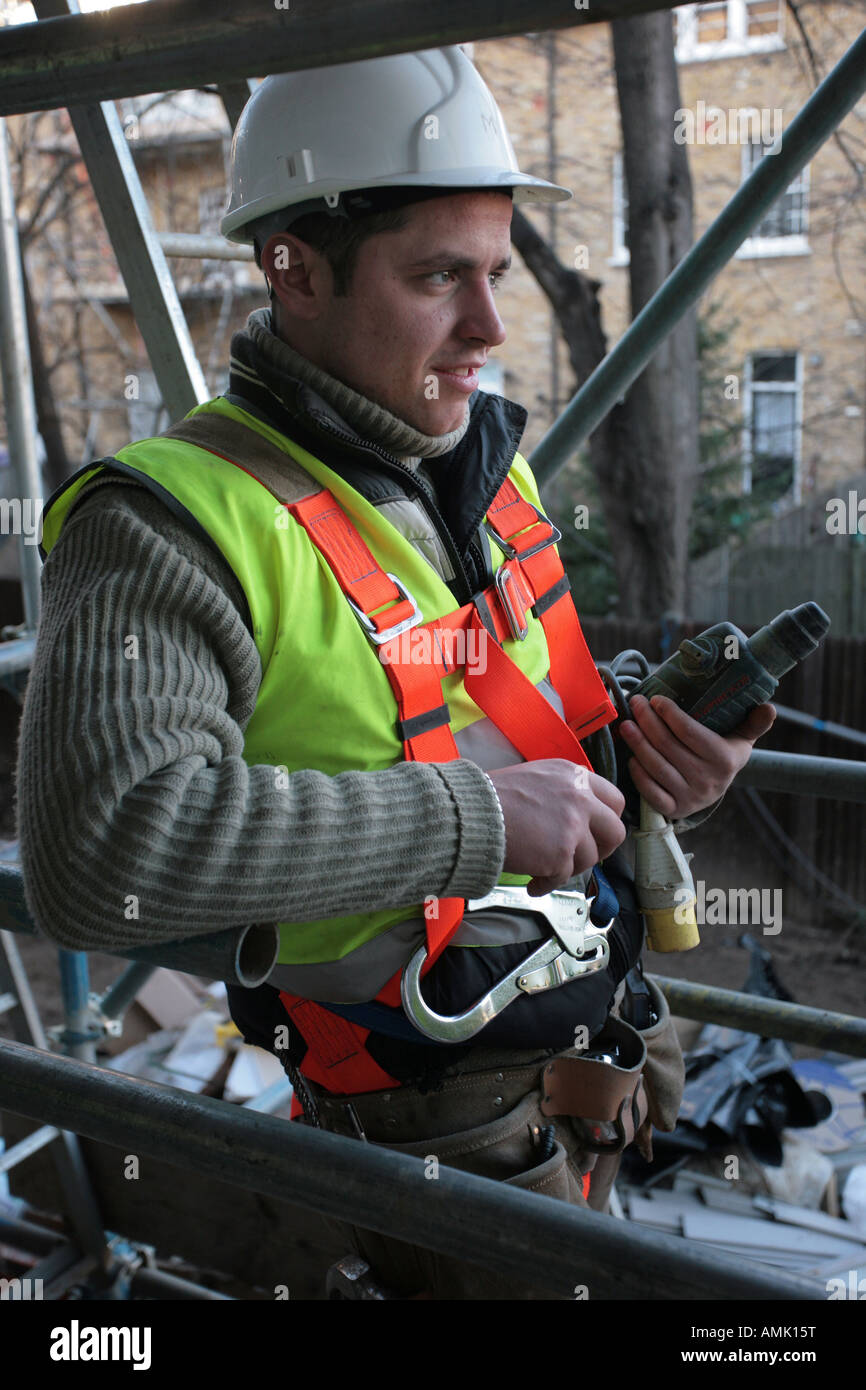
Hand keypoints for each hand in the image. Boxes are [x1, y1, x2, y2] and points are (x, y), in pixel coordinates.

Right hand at [487, 759, 625, 895]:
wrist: (470, 814)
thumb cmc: (491, 798)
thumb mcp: (537, 778)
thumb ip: (564, 792)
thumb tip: (579, 818)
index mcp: (575, 776)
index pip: (614, 800)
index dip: (606, 821)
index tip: (595, 833)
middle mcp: (580, 797)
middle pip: (615, 831)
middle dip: (601, 849)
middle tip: (582, 857)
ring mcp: (573, 825)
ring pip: (589, 858)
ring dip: (567, 868)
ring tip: (543, 869)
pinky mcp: (561, 853)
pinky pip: (563, 877)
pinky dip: (547, 883)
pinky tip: (533, 882)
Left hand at [618, 694, 775, 820]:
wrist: (715, 788)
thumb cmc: (724, 753)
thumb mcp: (742, 738)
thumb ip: (754, 722)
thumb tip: (769, 707)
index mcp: (725, 760)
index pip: (690, 733)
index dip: (670, 714)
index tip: (655, 699)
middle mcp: (708, 781)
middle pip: (669, 747)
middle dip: (648, 722)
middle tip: (635, 703)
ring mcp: (690, 798)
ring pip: (657, 767)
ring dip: (637, 744)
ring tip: (626, 725)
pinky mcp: (674, 810)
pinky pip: (651, 792)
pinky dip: (638, 774)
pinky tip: (631, 756)